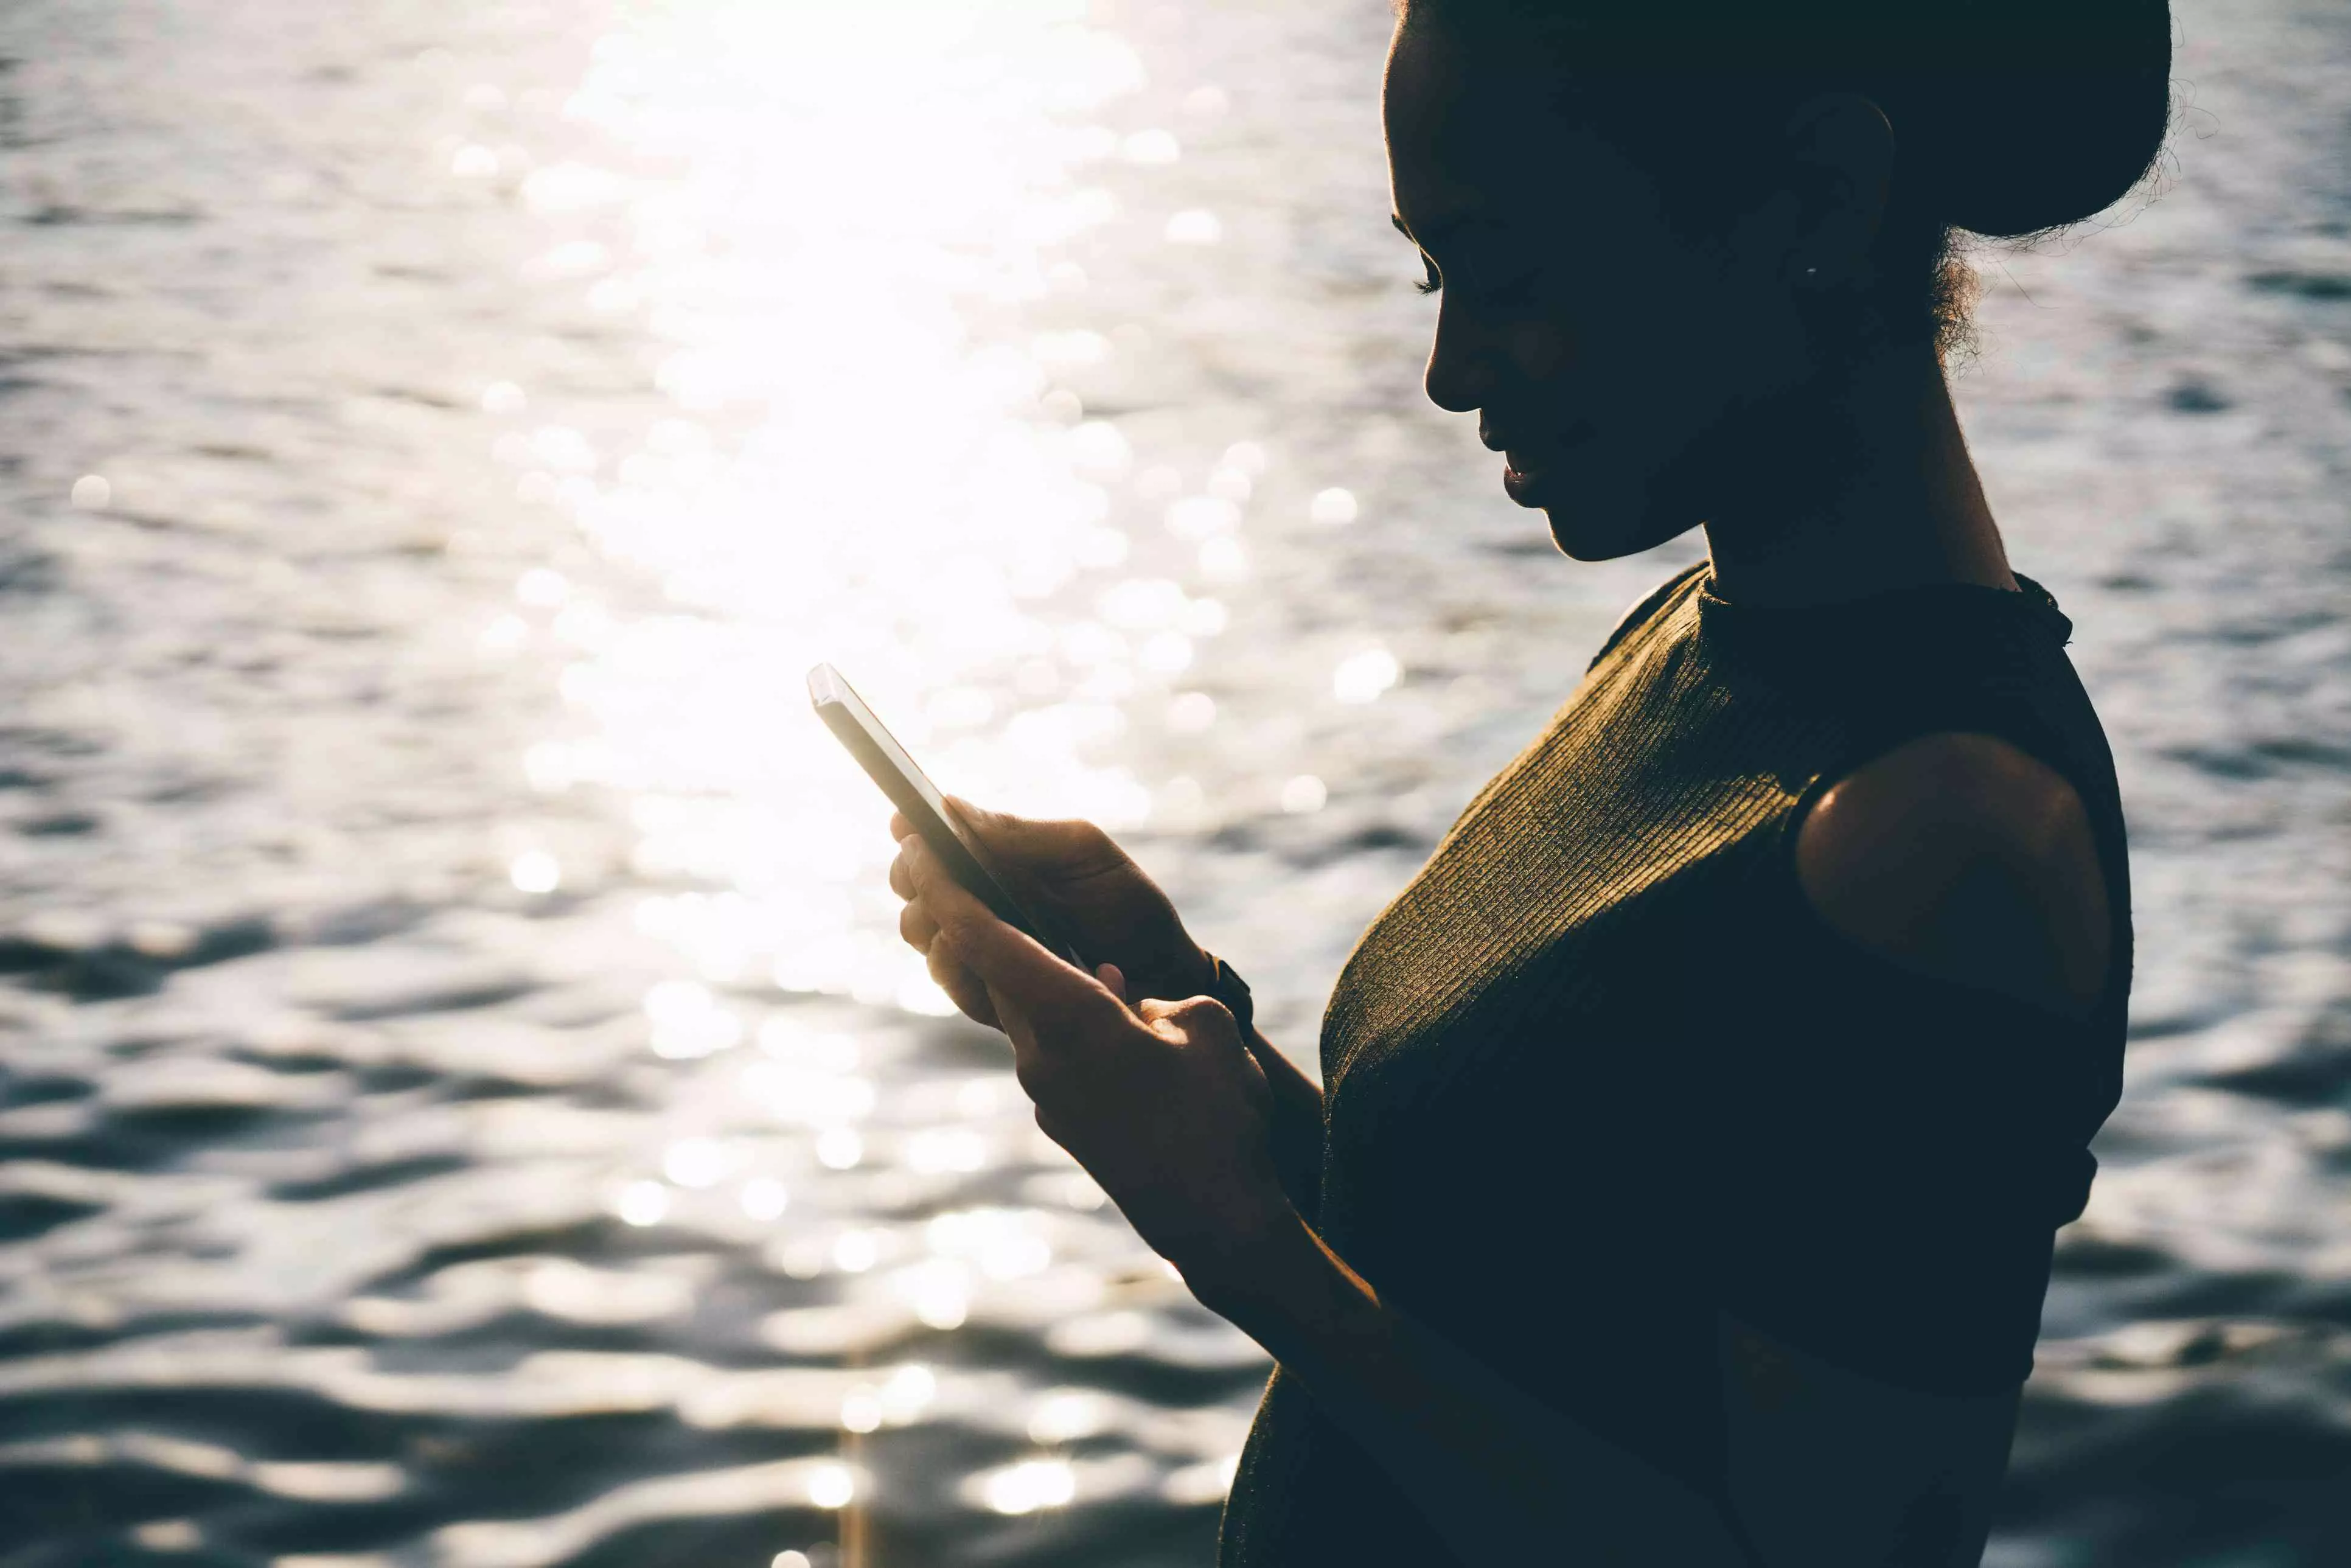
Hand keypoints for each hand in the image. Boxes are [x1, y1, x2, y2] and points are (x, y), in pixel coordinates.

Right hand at [889, 800, 1214, 1030]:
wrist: (1166, 978)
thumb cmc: (1129, 907)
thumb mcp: (1082, 854)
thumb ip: (1018, 835)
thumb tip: (947, 805)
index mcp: (997, 862)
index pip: (933, 844)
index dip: (912, 834)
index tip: (906, 828)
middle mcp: (980, 904)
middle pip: (913, 889)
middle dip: (915, 880)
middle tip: (929, 877)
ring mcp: (982, 951)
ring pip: (924, 938)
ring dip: (935, 924)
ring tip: (960, 916)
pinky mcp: (991, 998)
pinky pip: (955, 983)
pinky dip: (961, 966)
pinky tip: (985, 956)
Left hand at [892, 833, 1294, 1284]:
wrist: (1216, 1220)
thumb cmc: (1219, 1120)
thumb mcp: (1206, 1030)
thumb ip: (1157, 997)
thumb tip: (1123, 998)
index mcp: (1070, 1020)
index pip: (987, 940)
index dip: (949, 889)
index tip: (919, 849)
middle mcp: (1041, 1057)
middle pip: (995, 974)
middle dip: (979, 926)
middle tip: (972, 877)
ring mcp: (1047, 1095)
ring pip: (1027, 1014)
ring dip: (1037, 977)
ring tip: (1090, 961)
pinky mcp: (1064, 1120)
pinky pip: (1055, 1052)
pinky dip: (1069, 1023)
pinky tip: (1120, 1025)